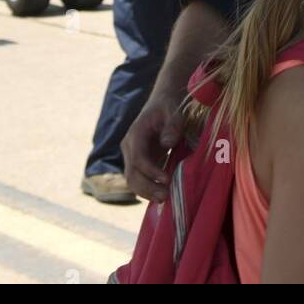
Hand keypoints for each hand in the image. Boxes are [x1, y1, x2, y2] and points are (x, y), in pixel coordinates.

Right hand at [121, 85, 185, 201]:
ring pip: (132, 180)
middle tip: (165, 196)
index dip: (150, 171)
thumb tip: (167, 143)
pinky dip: (147, 189)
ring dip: (146, 192)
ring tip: (164, 199)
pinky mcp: (138, 162)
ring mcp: (132, 155)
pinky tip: (161, 195)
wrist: (162, 103)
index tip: (166, 179)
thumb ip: (172, 126)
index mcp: (136, 133)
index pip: (138, 158)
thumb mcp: (174, 111)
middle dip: (147, 187)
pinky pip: (138, 179)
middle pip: (131, 173)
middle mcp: (129, 146)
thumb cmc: (169, 107)